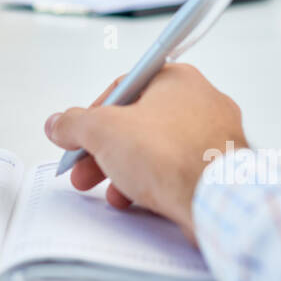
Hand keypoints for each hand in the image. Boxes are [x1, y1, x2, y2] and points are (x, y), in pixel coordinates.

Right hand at [43, 64, 247, 239]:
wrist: (217, 201)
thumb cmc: (171, 156)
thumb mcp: (103, 131)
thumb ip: (74, 124)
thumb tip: (58, 123)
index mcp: (177, 79)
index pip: (124, 89)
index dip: (93, 114)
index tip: (77, 135)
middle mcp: (201, 102)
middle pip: (139, 123)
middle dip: (105, 150)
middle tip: (84, 169)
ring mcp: (215, 137)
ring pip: (159, 150)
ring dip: (127, 170)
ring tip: (110, 192)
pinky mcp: (221, 170)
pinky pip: (180, 171)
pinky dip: (156, 184)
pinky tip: (139, 201)